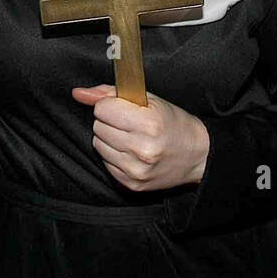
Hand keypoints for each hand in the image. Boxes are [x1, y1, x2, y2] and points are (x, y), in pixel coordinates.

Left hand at [72, 84, 210, 192]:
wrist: (197, 155)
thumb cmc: (174, 124)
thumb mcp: (149, 100)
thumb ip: (110, 93)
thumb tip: (79, 93)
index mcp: (149, 123)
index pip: (103, 109)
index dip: (111, 105)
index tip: (122, 107)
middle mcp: (141, 149)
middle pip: (98, 126)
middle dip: (109, 121)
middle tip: (129, 122)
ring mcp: (135, 169)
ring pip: (98, 145)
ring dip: (109, 138)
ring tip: (130, 137)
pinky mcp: (131, 184)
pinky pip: (105, 162)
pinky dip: (114, 155)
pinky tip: (131, 151)